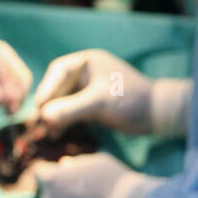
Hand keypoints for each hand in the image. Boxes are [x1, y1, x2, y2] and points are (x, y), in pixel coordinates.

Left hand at [0, 36, 32, 111]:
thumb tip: (2, 97)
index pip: (11, 72)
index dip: (12, 92)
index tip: (9, 109)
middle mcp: (1, 49)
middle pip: (21, 74)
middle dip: (17, 95)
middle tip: (11, 113)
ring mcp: (5, 56)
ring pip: (21, 80)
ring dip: (17, 97)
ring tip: (8, 113)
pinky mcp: (5, 66)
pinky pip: (17, 82)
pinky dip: (14, 95)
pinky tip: (7, 109)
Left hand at [29, 152, 159, 197]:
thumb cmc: (112, 180)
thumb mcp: (94, 161)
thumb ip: (74, 163)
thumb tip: (64, 166)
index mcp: (52, 180)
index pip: (40, 173)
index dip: (51, 171)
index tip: (63, 173)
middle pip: (47, 194)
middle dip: (59, 190)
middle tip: (80, 190)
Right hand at [33, 50, 191, 137]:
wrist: (158, 115)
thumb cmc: (131, 100)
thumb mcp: (100, 103)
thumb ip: (71, 108)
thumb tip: (43, 115)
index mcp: (87, 62)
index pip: (59, 71)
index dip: (47, 88)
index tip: (38, 106)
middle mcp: (86, 74)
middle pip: (59, 88)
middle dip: (49, 106)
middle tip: (39, 125)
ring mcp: (89, 91)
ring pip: (64, 102)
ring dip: (55, 116)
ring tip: (47, 133)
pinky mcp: (93, 107)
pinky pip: (72, 112)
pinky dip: (65, 122)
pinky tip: (58, 135)